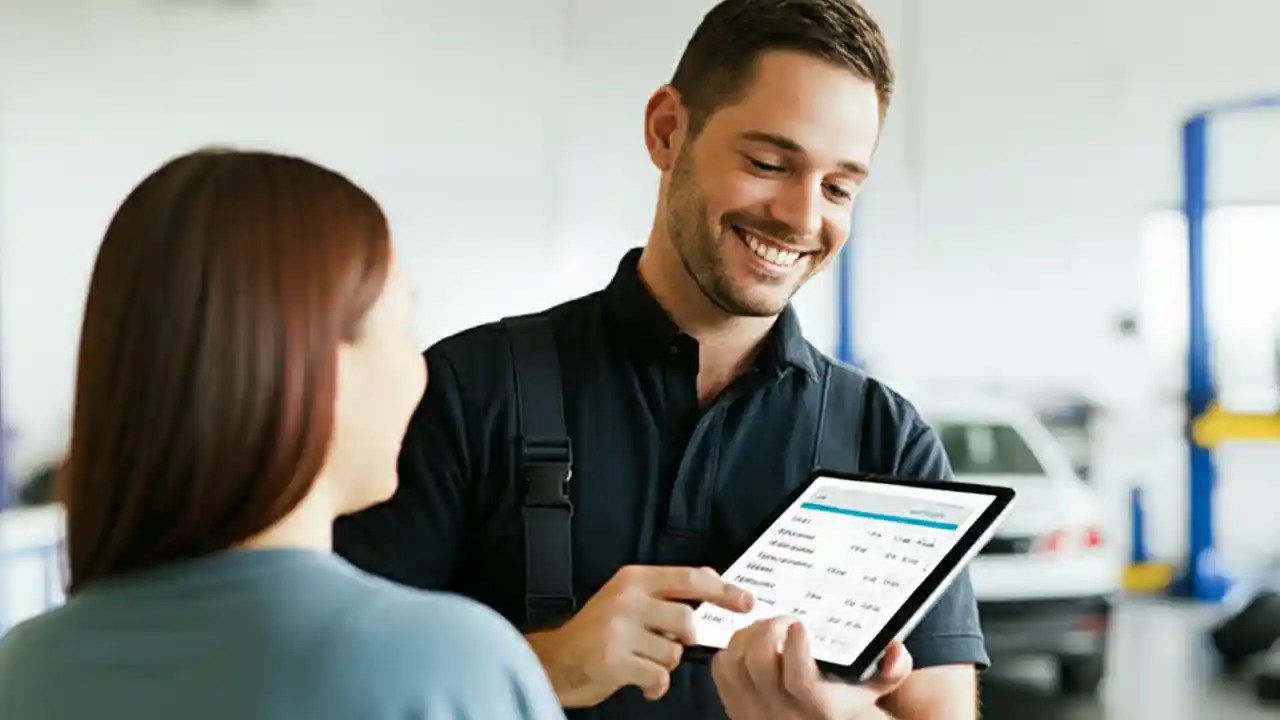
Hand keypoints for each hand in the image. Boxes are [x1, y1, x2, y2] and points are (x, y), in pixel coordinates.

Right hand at [525, 565, 753, 707]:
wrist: (554, 661)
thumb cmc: (595, 633)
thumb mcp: (627, 598)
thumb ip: (666, 590)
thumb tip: (713, 577)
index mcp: (634, 579)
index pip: (690, 578)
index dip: (724, 590)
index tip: (747, 601)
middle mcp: (627, 599)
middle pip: (687, 620)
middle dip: (683, 640)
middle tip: (663, 644)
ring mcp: (618, 629)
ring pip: (673, 652)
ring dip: (663, 663)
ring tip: (640, 661)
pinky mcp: (613, 659)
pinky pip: (658, 676)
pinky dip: (654, 685)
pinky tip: (638, 681)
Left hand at [711, 617, 911, 719]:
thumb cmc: (849, 704)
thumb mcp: (877, 688)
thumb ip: (893, 668)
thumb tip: (896, 649)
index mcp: (819, 707)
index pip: (799, 678)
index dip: (796, 647)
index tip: (801, 624)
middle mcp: (782, 713)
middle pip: (758, 663)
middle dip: (768, 631)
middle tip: (785, 620)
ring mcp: (753, 712)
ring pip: (734, 663)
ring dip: (747, 636)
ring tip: (768, 627)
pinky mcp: (734, 707)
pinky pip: (721, 671)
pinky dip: (730, 649)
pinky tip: (750, 641)